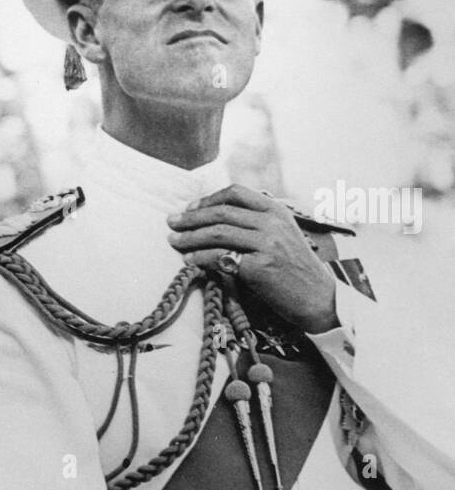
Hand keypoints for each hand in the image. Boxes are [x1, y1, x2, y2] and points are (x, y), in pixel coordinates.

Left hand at [167, 184, 338, 332]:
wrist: (317, 297)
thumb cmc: (295, 267)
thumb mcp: (283, 233)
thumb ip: (257, 221)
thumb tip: (217, 215)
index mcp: (276, 210)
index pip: (236, 192)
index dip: (208, 198)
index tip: (190, 207)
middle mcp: (272, 223)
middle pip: (222, 211)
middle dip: (191, 217)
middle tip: (171, 222)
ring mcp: (267, 244)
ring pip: (218, 233)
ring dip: (190, 237)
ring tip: (174, 241)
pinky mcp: (260, 267)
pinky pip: (221, 258)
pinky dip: (200, 258)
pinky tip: (189, 260)